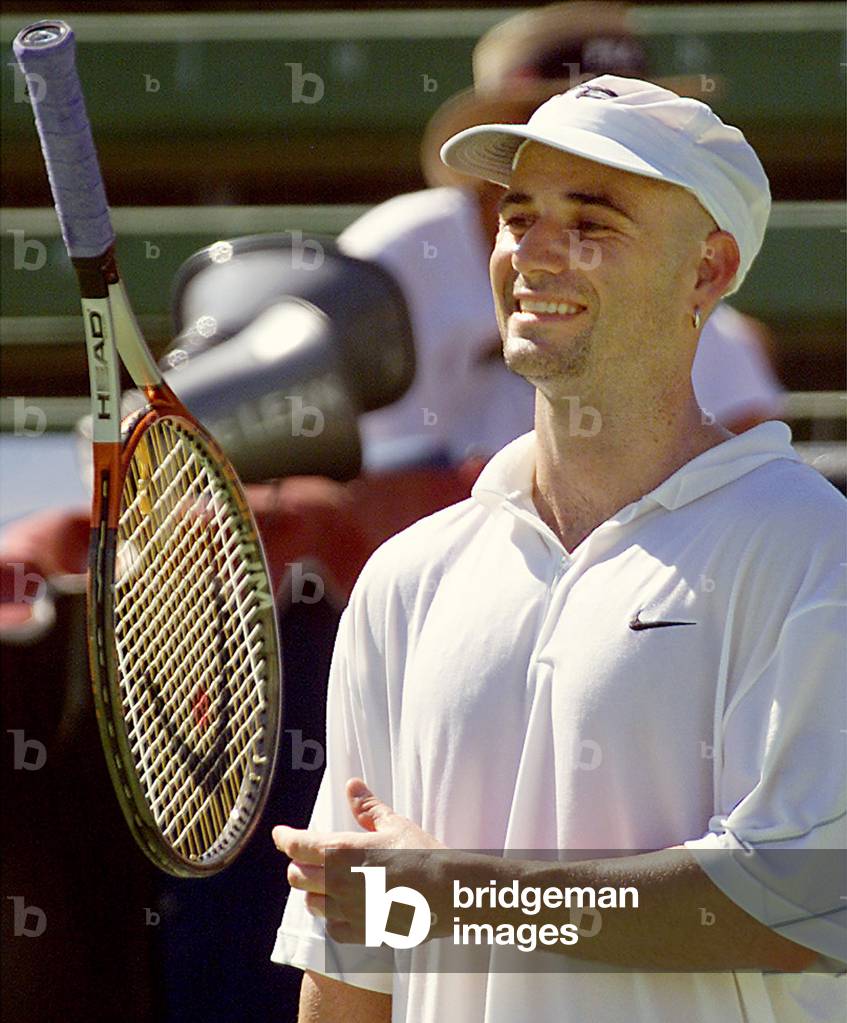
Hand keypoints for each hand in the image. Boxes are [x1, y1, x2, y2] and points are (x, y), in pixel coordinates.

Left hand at [273, 778, 443, 942]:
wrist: (449, 893)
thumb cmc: (423, 854)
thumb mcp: (394, 824)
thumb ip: (367, 807)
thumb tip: (351, 785)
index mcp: (344, 851)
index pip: (297, 845)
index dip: (284, 838)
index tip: (279, 834)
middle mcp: (339, 882)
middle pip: (296, 875)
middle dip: (297, 863)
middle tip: (305, 855)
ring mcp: (348, 911)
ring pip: (310, 902)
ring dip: (312, 889)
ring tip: (325, 879)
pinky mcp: (360, 932)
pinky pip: (330, 926)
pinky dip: (330, 914)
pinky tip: (342, 904)